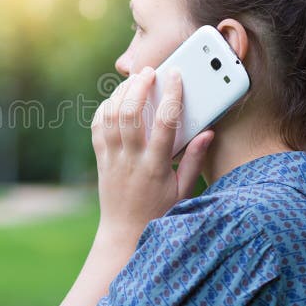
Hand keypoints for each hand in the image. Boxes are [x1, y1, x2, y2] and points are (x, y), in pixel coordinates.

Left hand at [91, 66, 214, 238]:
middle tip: (150, 72)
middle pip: (130, 114)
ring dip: (120, 94)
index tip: (176, 75)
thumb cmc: (158, 212)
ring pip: (110, 117)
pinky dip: (104, 109)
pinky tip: (115, 99)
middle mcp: (131, 160)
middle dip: (139, 87)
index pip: (165, 124)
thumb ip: (194, 160)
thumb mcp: (183, 191)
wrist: (124, 234)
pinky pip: (97, 128)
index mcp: (155, 167)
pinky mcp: (101, 160)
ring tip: (133, 80)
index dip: (171, 95)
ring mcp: (112, 159)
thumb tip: (208, 133)